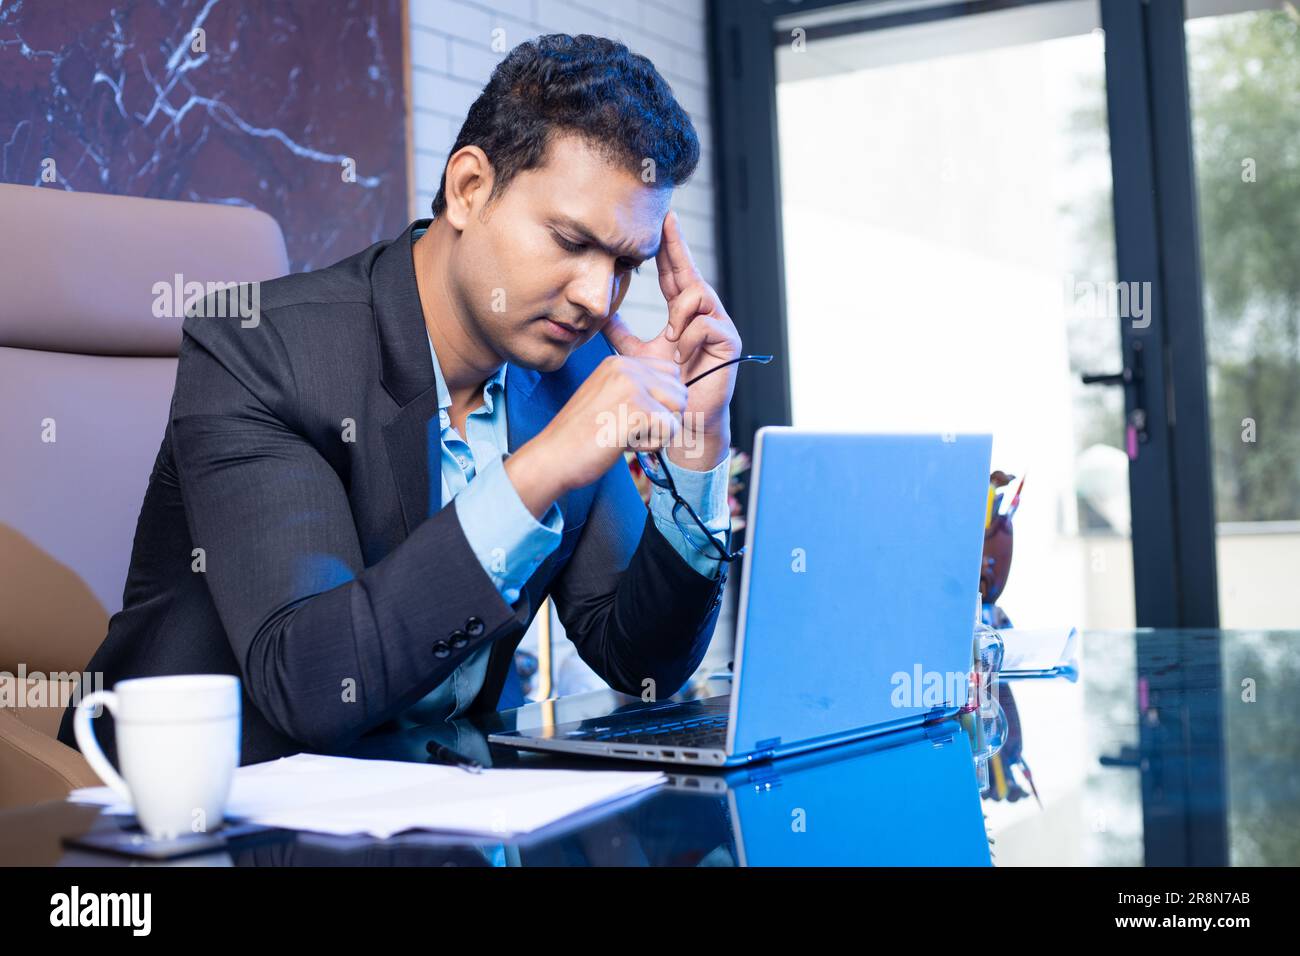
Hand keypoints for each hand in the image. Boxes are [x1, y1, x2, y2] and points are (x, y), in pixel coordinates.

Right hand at [504, 354, 686, 518]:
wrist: (553, 457)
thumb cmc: (578, 436)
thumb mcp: (606, 398)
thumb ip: (635, 390)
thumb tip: (675, 397)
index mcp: (618, 363)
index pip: (670, 372)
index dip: (661, 400)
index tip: (634, 415)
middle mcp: (627, 368)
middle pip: (679, 391)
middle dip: (663, 417)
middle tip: (629, 429)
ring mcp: (633, 387)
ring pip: (678, 409)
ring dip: (659, 431)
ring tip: (627, 435)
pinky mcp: (638, 410)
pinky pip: (671, 429)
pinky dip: (654, 444)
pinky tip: (627, 444)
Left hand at [602, 210, 739, 469]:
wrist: (683, 418)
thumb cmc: (666, 387)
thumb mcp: (636, 354)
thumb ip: (622, 332)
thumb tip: (601, 314)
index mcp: (683, 313)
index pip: (675, 274)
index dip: (669, 248)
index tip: (662, 219)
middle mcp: (704, 314)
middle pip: (690, 271)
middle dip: (677, 246)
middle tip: (666, 220)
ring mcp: (719, 325)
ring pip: (696, 295)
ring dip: (678, 315)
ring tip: (672, 341)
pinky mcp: (730, 341)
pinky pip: (704, 323)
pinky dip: (687, 338)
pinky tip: (682, 356)